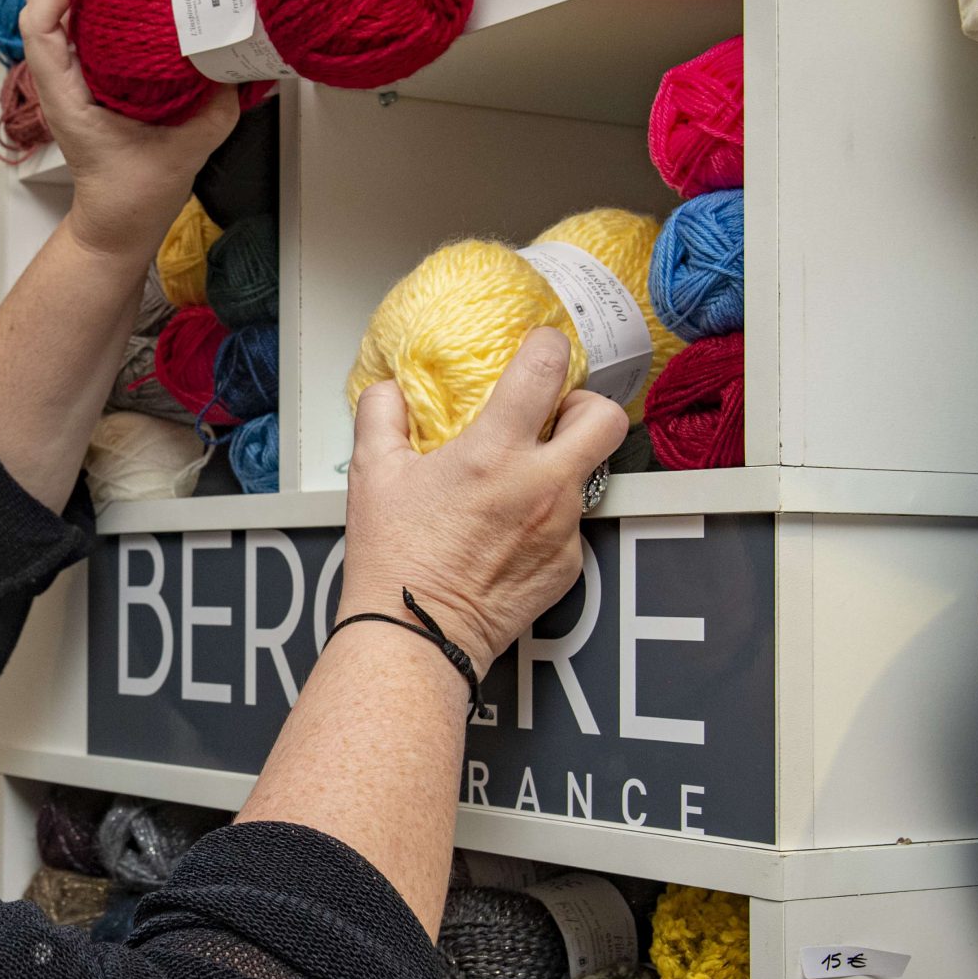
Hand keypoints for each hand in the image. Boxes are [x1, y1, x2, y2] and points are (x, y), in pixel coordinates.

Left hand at [19, 0, 240, 260]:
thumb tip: (243, 58)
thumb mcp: (186, 151)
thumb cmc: (136, 195)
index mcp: (65, 95)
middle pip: (42, 1)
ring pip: (57, 7)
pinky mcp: (84, 75)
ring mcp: (68, 76)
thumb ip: (216, 106)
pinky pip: (78, 22)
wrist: (117, 224)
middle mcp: (58, 79)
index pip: (42, 23)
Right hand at [339, 329, 627, 677]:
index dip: (549, 345)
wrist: (417, 633)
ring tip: (521, 483)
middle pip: (605, 418)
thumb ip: (382, 415)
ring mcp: (562, 527)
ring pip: (589, 474)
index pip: (547, 368)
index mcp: (494, 452)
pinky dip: (550, 518)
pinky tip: (513, 531)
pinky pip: (573, 524)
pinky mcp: (569, 564)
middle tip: (556, 416)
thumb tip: (390, 390)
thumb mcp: (373, 474)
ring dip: (563, 466)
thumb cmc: (395, 559)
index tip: (541, 347)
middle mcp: (541, 485)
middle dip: (585, 405)